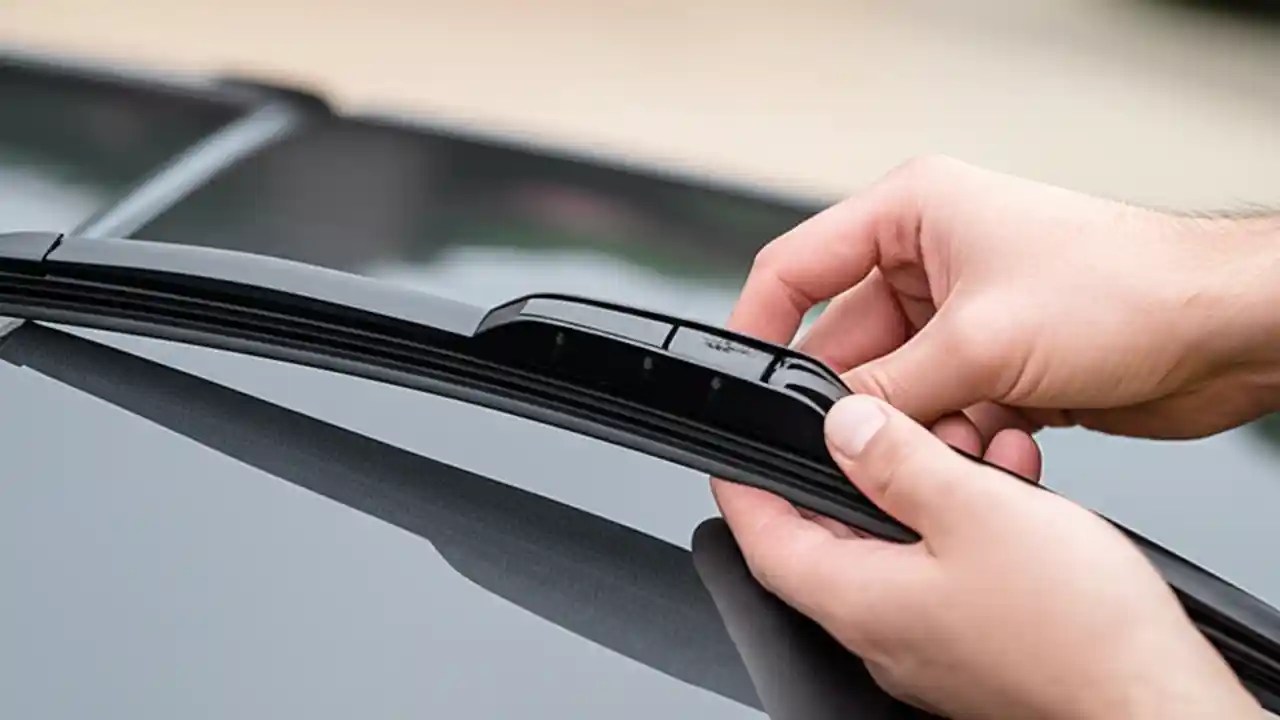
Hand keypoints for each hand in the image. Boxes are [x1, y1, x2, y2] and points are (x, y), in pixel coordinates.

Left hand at [715, 395, 1261, 718]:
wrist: (1155, 703)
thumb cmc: (1079, 631)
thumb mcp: (976, 511)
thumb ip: (898, 463)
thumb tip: (844, 428)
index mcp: (861, 603)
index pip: (764, 539)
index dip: (744, 488)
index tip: (735, 452)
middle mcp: (883, 634)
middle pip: (830, 539)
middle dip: (856, 470)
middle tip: (878, 424)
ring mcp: (928, 646)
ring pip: (897, 547)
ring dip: (922, 487)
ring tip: (967, 445)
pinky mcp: (973, 647)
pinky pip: (944, 571)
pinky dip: (962, 522)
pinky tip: (1006, 487)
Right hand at [732, 156, 1279, 439]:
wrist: (1226, 333)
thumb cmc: (1129, 287)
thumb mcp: (981, 342)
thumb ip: (889, 390)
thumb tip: (828, 426)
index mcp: (913, 214)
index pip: (798, 267)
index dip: (761, 324)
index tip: (742, 379)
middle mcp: (931, 258)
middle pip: (848, 341)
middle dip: (863, 400)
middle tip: (869, 441)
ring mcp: (962, 312)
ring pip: (895, 387)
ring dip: (919, 426)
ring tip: (963, 437)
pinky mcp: (992, 358)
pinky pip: (939, 408)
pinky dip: (957, 435)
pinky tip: (998, 442)